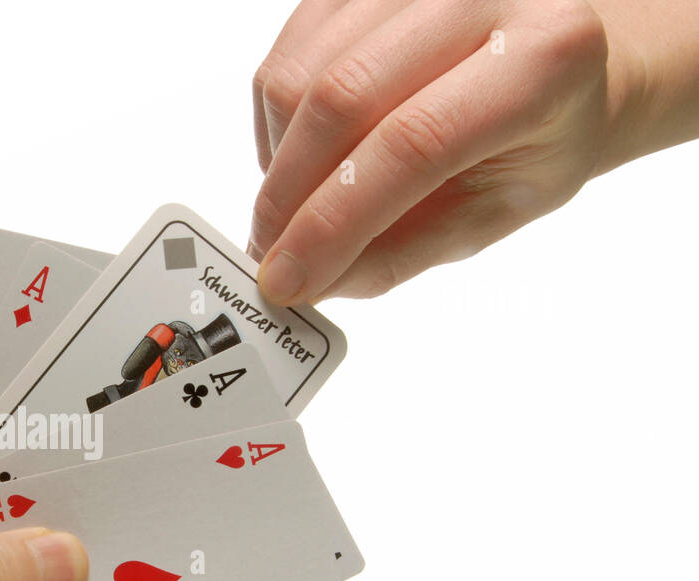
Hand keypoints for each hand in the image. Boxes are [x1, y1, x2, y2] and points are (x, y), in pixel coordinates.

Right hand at [250, 0, 630, 302]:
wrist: (550, 59)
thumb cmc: (535, 139)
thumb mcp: (492, 212)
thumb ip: (401, 252)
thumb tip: (306, 283)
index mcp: (543, 56)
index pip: (415, 143)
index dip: (335, 220)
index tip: (288, 279)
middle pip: (341, 97)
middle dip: (288, 195)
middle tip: (272, 255)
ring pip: (295, 77)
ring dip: (279, 163)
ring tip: (304, 203)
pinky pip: (282, 59)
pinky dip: (277, 129)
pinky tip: (308, 156)